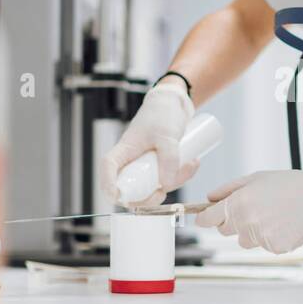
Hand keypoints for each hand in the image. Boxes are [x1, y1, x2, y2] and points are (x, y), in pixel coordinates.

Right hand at [100, 82, 198, 207]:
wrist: (176, 105)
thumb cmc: (163, 114)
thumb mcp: (168, 135)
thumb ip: (169, 158)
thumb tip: (165, 185)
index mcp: (124, 150)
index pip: (108, 168)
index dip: (108, 184)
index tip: (116, 196)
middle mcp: (131, 162)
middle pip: (129, 190)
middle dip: (148, 198)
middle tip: (163, 193)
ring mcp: (145, 167)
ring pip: (153, 189)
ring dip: (175, 183)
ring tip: (191, 163)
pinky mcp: (159, 168)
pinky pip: (168, 181)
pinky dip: (182, 177)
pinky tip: (193, 162)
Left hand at [195, 170, 302, 252]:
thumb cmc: (290, 185)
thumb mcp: (256, 178)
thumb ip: (228, 189)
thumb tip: (210, 199)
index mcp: (238, 202)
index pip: (208, 218)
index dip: (204, 218)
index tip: (203, 218)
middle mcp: (246, 221)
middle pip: (224, 231)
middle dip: (232, 222)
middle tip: (253, 209)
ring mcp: (260, 237)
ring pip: (244, 240)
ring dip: (252, 231)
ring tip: (273, 215)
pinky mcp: (274, 248)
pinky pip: (263, 246)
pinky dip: (270, 238)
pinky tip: (283, 224)